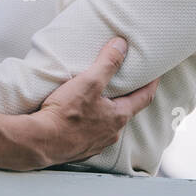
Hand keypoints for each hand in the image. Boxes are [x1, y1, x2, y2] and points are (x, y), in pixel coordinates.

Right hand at [29, 37, 158, 167]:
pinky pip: (92, 134)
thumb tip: (122, 45)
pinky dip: (91, 123)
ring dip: (106, 111)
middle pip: (125, 111)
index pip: (144, 98)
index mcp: (118, 116)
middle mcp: (111, 133)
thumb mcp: (88, 82)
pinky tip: (80, 117)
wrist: (40, 142)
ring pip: (108, 124)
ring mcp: (96, 144)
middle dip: (126, 97)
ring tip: (99, 99)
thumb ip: (107, 63)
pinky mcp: (80, 149)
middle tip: (125, 84)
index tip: (156, 75)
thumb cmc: (65, 114)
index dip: (151, 84)